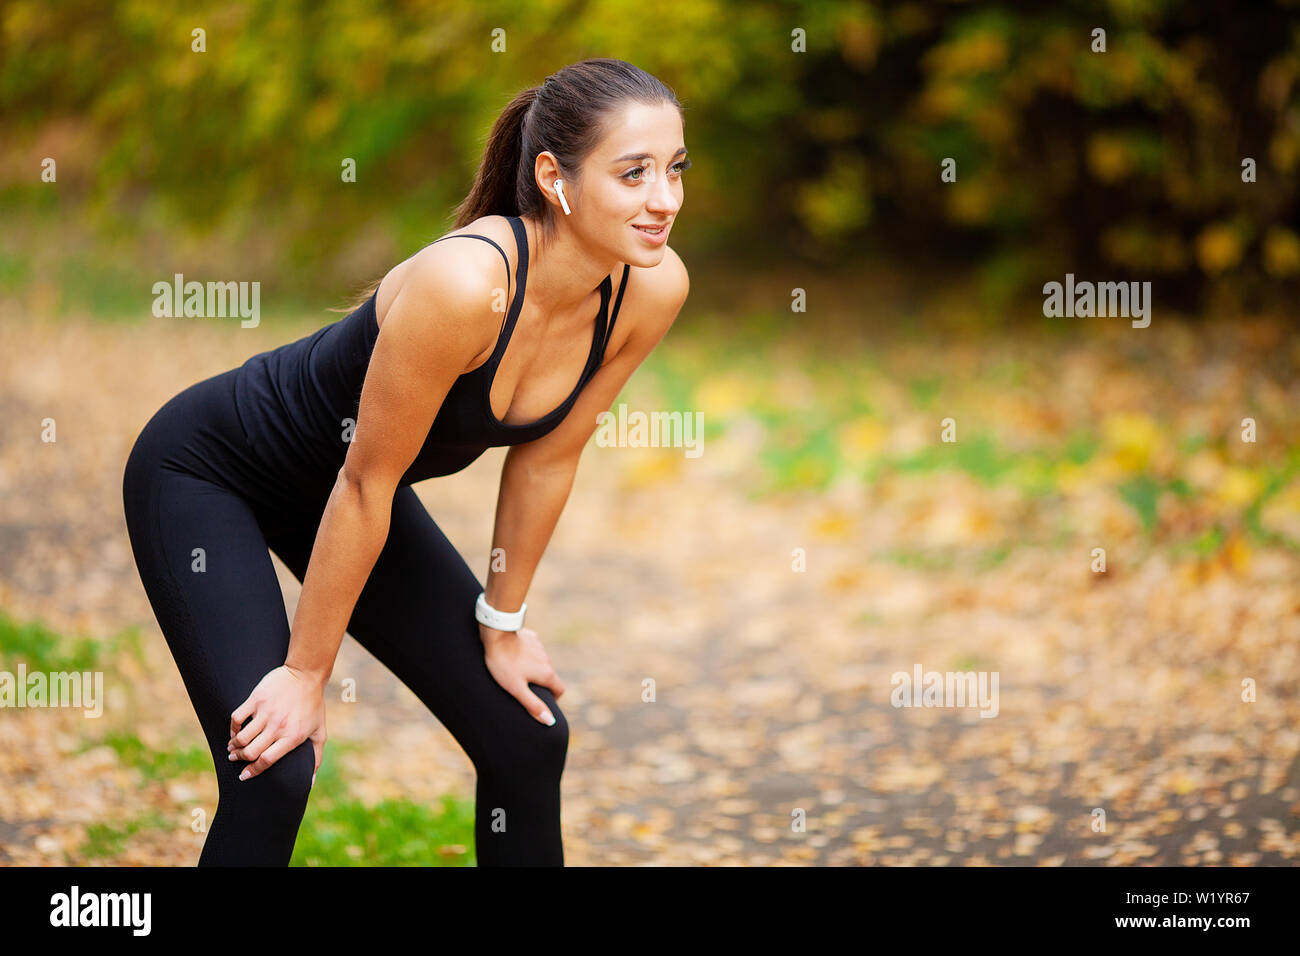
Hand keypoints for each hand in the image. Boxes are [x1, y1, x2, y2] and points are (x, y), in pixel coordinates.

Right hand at [227, 664, 326, 781]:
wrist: (306, 674)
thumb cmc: (313, 704)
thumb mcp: (319, 731)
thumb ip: (315, 758)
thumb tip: (309, 783)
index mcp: (292, 737)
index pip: (266, 761)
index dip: (252, 771)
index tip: (243, 776)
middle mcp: (278, 727)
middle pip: (250, 752)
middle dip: (239, 759)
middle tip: (235, 759)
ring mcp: (266, 713)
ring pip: (241, 737)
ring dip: (233, 746)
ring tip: (231, 748)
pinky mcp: (256, 699)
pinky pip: (237, 718)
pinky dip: (232, 728)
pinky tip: (234, 731)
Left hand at [480, 625, 565, 724]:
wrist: (496, 634)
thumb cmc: (504, 664)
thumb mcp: (517, 689)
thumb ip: (533, 705)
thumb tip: (550, 722)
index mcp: (547, 673)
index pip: (560, 689)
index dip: (554, 698)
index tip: (542, 702)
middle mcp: (547, 660)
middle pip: (549, 676)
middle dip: (541, 684)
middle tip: (524, 689)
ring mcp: (539, 647)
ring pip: (541, 662)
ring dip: (533, 668)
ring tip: (515, 672)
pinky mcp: (531, 637)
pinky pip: (532, 649)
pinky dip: (527, 655)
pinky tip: (514, 655)